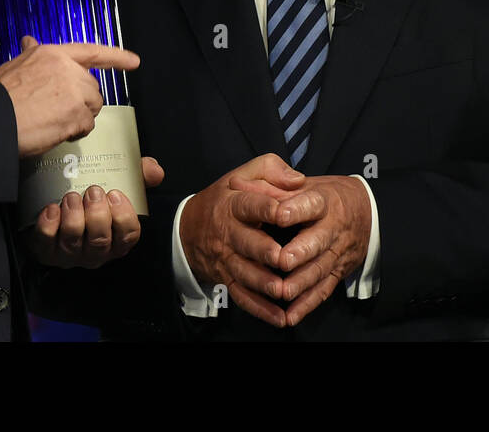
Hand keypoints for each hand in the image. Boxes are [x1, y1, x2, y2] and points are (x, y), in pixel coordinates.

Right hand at [0, 35, 140, 156]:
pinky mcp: (77, 114)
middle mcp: (68, 69)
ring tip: (52, 121)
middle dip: (81, 101)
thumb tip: (30, 41)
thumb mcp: (13, 66)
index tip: (133, 61)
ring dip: (78, 117)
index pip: (91, 51)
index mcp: (52, 54)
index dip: (115, 57)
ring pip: (92, 107)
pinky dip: (74, 132)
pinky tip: (53, 131)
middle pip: (92, 87)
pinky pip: (86, 125)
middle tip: (56, 111)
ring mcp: (75, 91)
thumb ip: (30, 55)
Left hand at [27, 157, 164, 268]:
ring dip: (73, 218)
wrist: (57, 206)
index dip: (124, 217)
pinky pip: (47, 244)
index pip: (129, 236)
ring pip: (74, 243)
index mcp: (117, 238)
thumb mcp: (119, 186)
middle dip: (97, 215)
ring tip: (71, 197)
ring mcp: (71, 255)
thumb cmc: (92, 201)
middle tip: (93, 191)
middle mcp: (96, 252)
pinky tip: (52, 208)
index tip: (115, 194)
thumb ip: (139, 176)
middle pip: (100, 242)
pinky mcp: (47, 252)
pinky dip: (49, 226)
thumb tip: (155, 171)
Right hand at [180, 154, 306, 327]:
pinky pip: (242, 296)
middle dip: (264, 251)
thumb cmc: (228, 197)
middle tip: (282, 258)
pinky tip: (279, 317)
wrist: (190, 228)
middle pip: (246, 243)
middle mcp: (229, 232)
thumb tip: (298, 180)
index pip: (250, 204)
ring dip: (263, 283)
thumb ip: (272, 170)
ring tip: (282, 290)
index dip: (266, 208)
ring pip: (244, 273)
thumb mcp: (246, 173)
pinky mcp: (228, 278)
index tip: (284, 213)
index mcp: (235, 203)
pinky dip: (260, 309)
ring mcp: (227, 258)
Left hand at [236, 174, 371, 326]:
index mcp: (323, 201)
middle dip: (301, 251)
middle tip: (283, 260)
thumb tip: (237, 185)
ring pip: (320, 269)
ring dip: (302, 282)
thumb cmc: (325, 196)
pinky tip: (291, 315)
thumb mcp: (304, 183)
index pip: (311, 204)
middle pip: (318, 241)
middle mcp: (332, 227)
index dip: (297, 209)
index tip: (281, 214)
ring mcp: (336, 252)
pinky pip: (324, 290)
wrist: (366, 211)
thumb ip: (271, 184)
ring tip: (283, 292)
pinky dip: (307, 305)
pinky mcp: (338, 272)